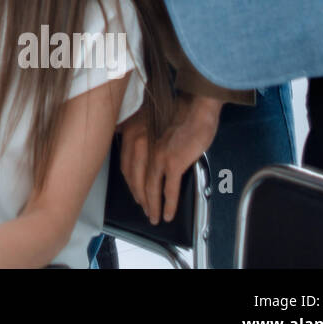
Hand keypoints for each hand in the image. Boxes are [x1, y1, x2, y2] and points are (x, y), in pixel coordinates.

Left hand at [119, 94, 221, 223]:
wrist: (196, 107)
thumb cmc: (178, 112)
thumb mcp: (150, 120)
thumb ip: (141, 134)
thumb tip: (136, 144)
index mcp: (133, 135)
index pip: (126, 165)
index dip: (130, 183)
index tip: (134, 192)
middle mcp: (140, 145)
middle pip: (134, 179)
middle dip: (139, 197)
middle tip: (144, 209)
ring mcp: (157, 155)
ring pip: (149, 188)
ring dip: (151, 205)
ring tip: (154, 216)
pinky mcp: (173, 163)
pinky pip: (168, 190)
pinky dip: (167, 205)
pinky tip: (167, 213)